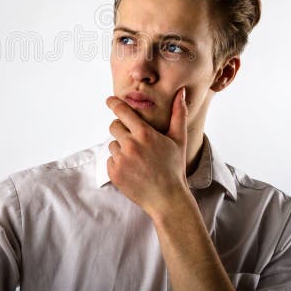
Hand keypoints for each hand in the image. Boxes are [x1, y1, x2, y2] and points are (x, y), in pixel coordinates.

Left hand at [106, 87, 192, 217]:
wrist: (167, 199)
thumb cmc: (174, 167)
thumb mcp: (178, 140)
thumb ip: (178, 114)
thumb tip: (180, 92)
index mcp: (144, 134)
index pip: (122, 111)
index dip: (114, 103)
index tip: (109, 100)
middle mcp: (130, 145)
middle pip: (114, 126)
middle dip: (121, 129)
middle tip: (134, 140)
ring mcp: (121, 160)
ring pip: (112, 144)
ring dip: (121, 148)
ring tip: (137, 159)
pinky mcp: (114, 172)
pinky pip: (110, 159)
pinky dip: (118, 162)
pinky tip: (133, 169)